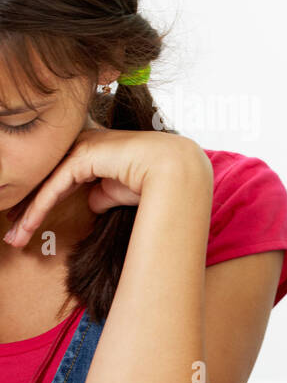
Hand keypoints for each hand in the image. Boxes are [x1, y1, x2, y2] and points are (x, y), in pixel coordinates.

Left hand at [3, 128, 211, 247]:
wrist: (174, 172)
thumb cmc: (154, 181)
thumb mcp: (118, 191)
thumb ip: (101, 194)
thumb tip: (91, 203)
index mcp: (92, 149)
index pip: (58, 178)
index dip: (41, 201)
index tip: (25, 222)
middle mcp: (82, 144)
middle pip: (46, 180)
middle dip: (27, 209)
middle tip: (12, 234)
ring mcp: (80, 148)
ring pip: (45, 186)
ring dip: (28, 215)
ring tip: (14, 238)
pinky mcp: (80, 158)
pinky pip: (53, 188)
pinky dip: (39, 209)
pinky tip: (28, 226)